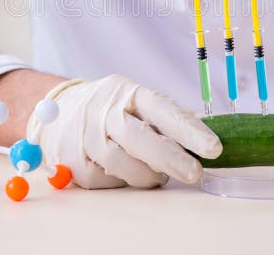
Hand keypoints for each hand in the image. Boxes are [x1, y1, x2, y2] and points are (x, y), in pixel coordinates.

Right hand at [29, 74, 221, 188]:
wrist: (59, 110)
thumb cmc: (111, 108)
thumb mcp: (136, 101)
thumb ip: (166, 118)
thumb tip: (204, 138)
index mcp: (128, 92)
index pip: (163, 110)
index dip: (190, 130)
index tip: (214, 147)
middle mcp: (104, 111)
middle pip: (140, 139)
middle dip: (171, 159)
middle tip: (195, 173)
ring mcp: (86, 137)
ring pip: (125, 166)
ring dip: (148, 175)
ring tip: (157, 172)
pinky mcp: (73, 163)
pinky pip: (108, 181)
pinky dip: (124, 180)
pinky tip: (125, 170)